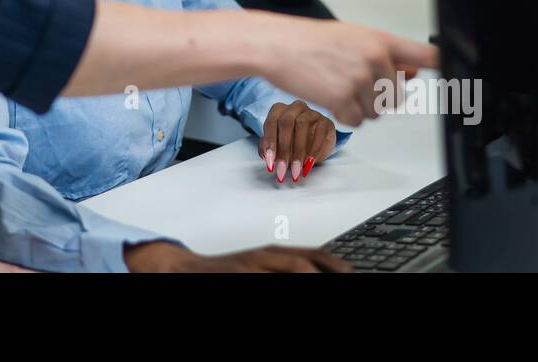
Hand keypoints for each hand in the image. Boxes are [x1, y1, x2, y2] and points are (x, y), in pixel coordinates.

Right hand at [125, 241, 348, 272]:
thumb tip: (316, 273)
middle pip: (304, 263)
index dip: (336, 264)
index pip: (314, 256)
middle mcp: (264, 257)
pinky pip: (261, 279)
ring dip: (309, 276)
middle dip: (328, 272)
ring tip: (324, 282)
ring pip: (290, 270)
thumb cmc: (226, 272)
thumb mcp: (259, 267)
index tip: (354, 273)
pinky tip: (292, 283)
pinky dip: (279, 280)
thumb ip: (284, 269)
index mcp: (273, 253)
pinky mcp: (237, 275)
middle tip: (349, 279)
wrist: (183, 269)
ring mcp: (249, 267)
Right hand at [255, 15, 437, 126]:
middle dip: (379, 95)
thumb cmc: (312, 41)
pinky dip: (345, 115)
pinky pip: (358, 121)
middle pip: (398, 95)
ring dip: (360, 106)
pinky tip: (330, 96)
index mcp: (381, 40)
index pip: (425, 56)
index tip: (463, 77)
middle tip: (354, 80)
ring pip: (378, 112)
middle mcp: (375, 59)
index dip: (445, 67)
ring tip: (338, 84)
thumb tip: (411, 74)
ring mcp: (360, 80)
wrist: (278, 45)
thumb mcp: (353, 38)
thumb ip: (385, 55)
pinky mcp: (343, 100)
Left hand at [259, 100, 337, 184]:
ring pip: (302, 125)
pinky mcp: (326, 122)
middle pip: (286, 122)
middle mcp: (295, 108)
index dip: (269, 143)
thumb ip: (267, 148)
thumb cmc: (291, 143)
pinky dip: (314, 150)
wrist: (315, 145)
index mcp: (279, 110)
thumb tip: (265, 156)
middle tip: (283, 168)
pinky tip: (309, 163)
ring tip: (296, 169)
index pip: (271, 123)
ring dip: (298, 150)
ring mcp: (311, 113)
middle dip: (284, 148)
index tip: (270, 162)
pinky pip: (319, 133)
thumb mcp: (276, 146)